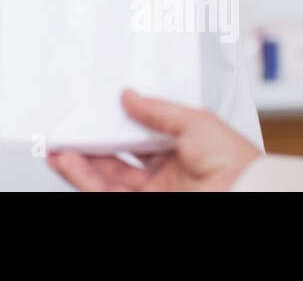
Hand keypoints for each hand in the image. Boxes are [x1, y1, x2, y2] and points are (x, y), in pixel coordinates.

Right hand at [47, 88, 262, 191]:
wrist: (243, 195)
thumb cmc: (234, 163)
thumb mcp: (196, 121)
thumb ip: (158, 110)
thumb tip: (129, 96)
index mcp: (186, 155)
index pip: (145, 139)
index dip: (120, 127)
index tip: (99, 113)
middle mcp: (169, 178)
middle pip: (122, 161)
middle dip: (94, 146)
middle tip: (71, 130)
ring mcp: (154, 194)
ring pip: (108, 179)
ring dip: (81, 163)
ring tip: (59, 146)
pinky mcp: (140, 207)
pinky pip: (104, 192)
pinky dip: (83, 177)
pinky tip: (67, 161)